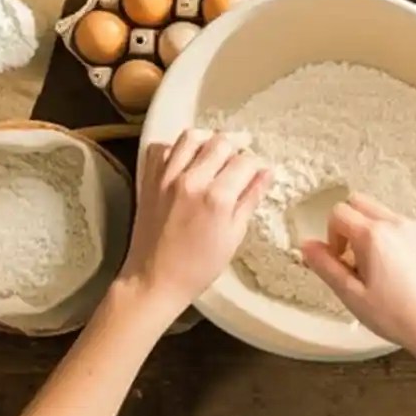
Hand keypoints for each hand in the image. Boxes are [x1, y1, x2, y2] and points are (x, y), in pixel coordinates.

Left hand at [118, 129, 270, 313]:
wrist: (154, 279)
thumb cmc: (198, 266)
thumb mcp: (233, 236)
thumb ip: (250, 199)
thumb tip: (267, 173)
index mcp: (217, 197)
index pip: (246, 162)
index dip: (258, 163)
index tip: (260, 170)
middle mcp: (192, 179)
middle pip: (221, 142)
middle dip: (237, 146)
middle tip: (242, 158)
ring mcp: (166, 177)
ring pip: (191, 137)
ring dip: (208, 139)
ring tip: (215, 151)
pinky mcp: (148, 179)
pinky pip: (162, 148)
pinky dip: (175, 148)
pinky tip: (185, 160)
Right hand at [300, 194, 415, 358]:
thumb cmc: (395, 316)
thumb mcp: (351, 295)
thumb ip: (325, 266)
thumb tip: (306, 245)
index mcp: (374, 235)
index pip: (339, 212)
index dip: (332, 235)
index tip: (341, 259)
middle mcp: (397, 223)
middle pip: (359, 202)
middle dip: (349, 225)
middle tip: (355, 258)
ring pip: (382, 213)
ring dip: (372, 230)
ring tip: (380, 267)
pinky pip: (403, 224)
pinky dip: (394, 237)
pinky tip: (400, 268)